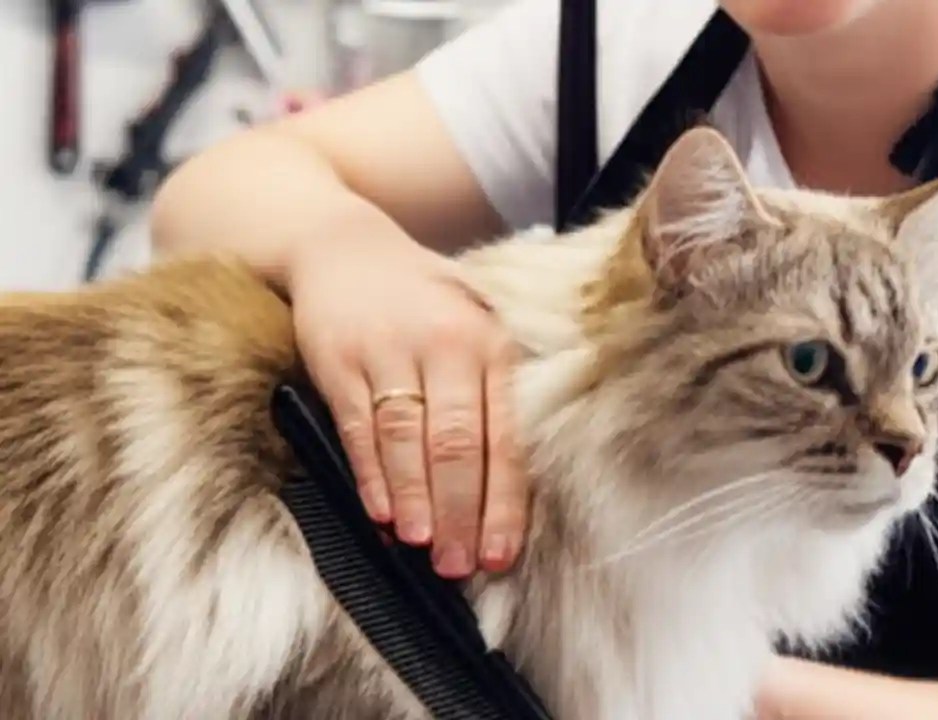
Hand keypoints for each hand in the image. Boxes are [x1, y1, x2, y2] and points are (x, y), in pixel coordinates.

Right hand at [288, 228, 526, 577]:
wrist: (344, 246)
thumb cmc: (423, 303)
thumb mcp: (472, 328)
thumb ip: (488, 396)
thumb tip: (501, 493)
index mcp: (491, 343)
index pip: (505, 436)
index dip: (503, 501)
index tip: (502, 553)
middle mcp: (446, 343)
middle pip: (458, 445)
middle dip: (461, 512)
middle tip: (459, 565)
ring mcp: (389, 350)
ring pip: (408, 440)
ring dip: (416, 501)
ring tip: (422, 548)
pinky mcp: (339, 359)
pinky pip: (359, 428)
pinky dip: (371, 475)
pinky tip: (381, 513)